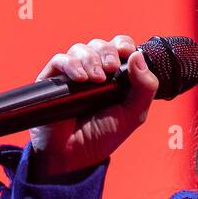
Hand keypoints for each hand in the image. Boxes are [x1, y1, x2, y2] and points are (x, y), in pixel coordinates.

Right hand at [28, 35, 158, 178]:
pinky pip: (60, 60)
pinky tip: (81, 80)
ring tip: (95, 79)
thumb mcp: (133, 115)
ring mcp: (72, 75)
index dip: (122, 43)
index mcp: (115, 77)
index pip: (119, 47)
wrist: (74, 155)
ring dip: (91, 59)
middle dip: (107, 52)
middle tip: (111, 68)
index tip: (126, 51)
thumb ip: (144, 88)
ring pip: (80, 49)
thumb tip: (138, 56)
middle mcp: (94, 72)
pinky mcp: (53, 80)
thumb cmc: (103, 136)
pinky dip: (72, 65)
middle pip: (100, 45)